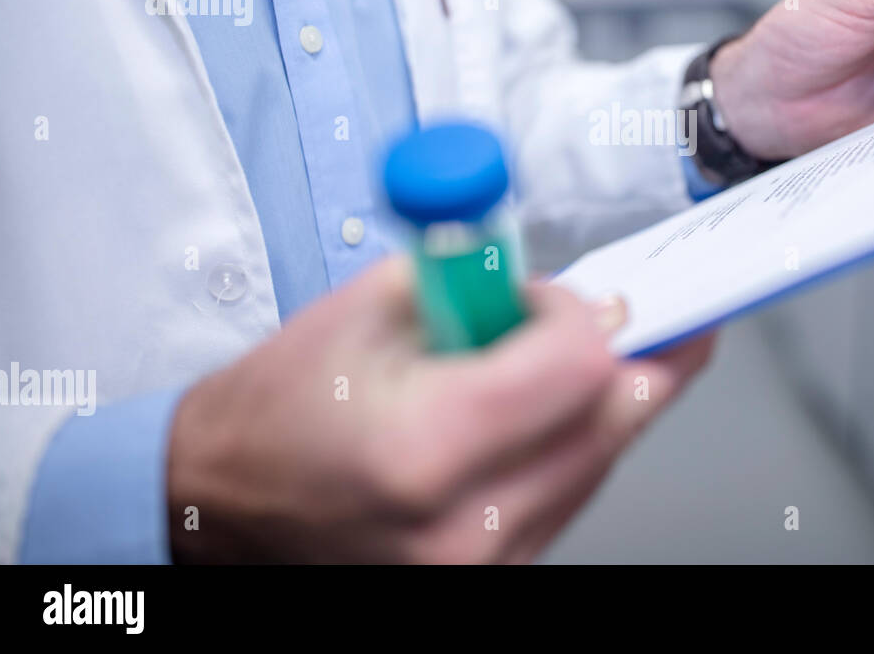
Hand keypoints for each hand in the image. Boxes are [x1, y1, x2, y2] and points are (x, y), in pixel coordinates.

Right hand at [166, 256, 712, 562]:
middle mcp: (463, 527)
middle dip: (636, 354)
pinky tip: (537, 418)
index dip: (586, 312)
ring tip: (558, 364)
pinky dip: (571, 449)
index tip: (567, 295)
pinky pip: (569, 501)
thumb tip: (583, 295)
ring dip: (601, 403)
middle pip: (613, 420)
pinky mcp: (489, 585)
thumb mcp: (371, 308)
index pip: (579, 366)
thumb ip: (488, 288)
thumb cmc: (279, 409)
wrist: (219, 506)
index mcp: (424, 446)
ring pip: (602, 463)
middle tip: (654, 317)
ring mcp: (480, 569)